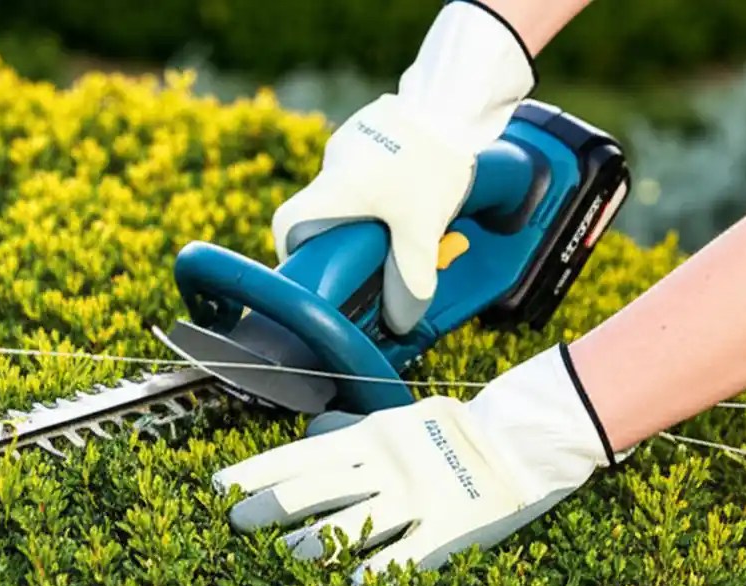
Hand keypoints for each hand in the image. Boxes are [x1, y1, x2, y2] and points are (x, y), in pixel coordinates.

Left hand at [211, 344, 620, 583]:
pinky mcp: (448, 528)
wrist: (520, 440)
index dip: (257, 472)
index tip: (220, 487)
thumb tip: (305, 438)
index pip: (300, 455)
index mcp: (370, 436)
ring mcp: (416, 497)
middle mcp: (385, 464)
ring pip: (349, 523)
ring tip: (281, 557)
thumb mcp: (394, 420)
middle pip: (313, 488)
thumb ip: (349, 433)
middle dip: (268, 507)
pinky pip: (403, 556)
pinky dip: (371, 573)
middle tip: (235, 523)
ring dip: (309, 545)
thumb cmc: (447, 433)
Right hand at [271, 0, 535, 334]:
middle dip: (339, 236)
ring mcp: (349, 142)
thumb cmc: (432, 164)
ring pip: (342, 189)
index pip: (288, 225)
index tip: (313, 268)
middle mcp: (333, 163)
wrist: (457, 104)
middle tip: (369, 251)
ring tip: (400, 216)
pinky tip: (407, 188)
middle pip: (317, 211)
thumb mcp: (423, 226)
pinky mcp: (369, 130)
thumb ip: (411, 274)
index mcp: (335, 189)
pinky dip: (377, 185)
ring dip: (363, 210)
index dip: (292, 251)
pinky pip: (362, 166)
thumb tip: (401, 320)